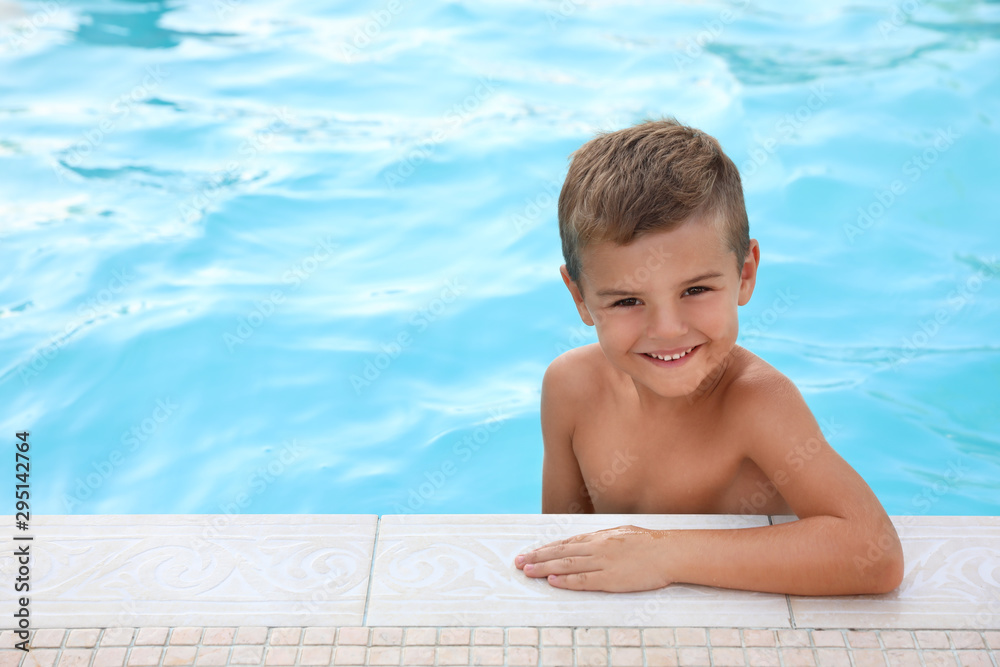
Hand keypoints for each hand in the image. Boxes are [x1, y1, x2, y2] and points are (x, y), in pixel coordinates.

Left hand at [513, 524, 673, 591]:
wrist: (669, 551)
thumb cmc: (650, 543)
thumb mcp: (623, 532)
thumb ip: (605, 538)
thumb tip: (592, 542)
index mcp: (600, 536)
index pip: (566, 543)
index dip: (546, 548)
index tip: (530, 552)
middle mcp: (597, 547)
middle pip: (560, 552)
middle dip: (537, 557)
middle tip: (518, 562)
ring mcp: (602, 562)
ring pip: (567, 565)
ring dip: (544, 568)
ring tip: (527, 571)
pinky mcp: (611, 578)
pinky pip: (584, 580)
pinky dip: (566, 581)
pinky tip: (552, 581)